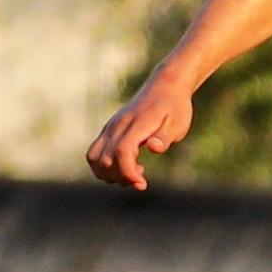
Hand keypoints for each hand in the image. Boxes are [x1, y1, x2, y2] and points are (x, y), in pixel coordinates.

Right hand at [86, 73, 197, 190]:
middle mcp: (117, 126)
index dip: (128, 172)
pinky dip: (104, 166)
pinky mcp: (108, 130)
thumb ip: (164, 137)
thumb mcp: (178, 124)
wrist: (165, 87)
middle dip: (121, 177)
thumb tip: (153, 148)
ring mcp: (110, 127)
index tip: (142, 184)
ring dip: (109, 174)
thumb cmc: (175, 108)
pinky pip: (94, 152)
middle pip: (105, 159)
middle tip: (141, 180)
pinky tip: (126, 166)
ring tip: (133, 173)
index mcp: (136, 125)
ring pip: (94, 158)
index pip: (122, 152)